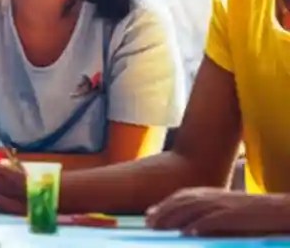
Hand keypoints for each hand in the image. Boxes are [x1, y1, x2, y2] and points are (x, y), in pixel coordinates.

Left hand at [147, 188, 289, 236]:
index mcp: (211, 193)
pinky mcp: (234, 215)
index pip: (181, 197)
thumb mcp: (227, 208)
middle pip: (181, 202)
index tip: (149, 215)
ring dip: (173, 218)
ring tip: (159, 228)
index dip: (163, 205)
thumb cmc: (253, 212)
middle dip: (162, 212)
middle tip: (148, 224)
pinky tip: (187, 232)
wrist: (278, 209)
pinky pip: (213, 219)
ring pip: (192, 209)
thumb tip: (188, 226)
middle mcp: (214, 196)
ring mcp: (223, 205)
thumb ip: (208, 212)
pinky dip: (199, 225)